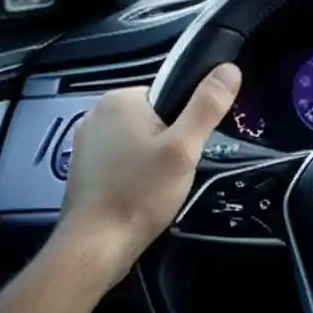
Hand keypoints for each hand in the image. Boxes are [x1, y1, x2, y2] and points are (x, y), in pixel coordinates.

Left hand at [56, 63, 241, 285]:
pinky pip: (120, 158)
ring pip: (137, 140)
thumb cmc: (141, 194)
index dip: (184, 124)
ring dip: (150, 159)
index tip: (184, 152)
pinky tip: (136, 194)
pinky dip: (131, 172)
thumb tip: (229, 69)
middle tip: (172, 173)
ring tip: (154, 187)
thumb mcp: (184, 149)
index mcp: (121, 98)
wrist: (97, 243)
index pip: (169, 97)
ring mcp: (85, 139)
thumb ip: (207, 106)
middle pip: (153, 118)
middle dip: (167, 144)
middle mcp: (97, 111)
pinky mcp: (82, 164)